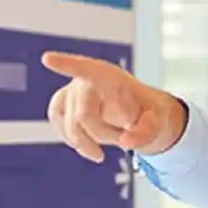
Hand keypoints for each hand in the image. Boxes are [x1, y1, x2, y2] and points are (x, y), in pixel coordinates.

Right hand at [42, 52, 186, 162]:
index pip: (86, 68)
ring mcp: (71, 92)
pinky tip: (91, 148)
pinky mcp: (63, 106)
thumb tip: (126, 143)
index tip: (47, 59)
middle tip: (124, 139)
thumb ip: (148, 130)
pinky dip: (76, 142)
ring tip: (113, 140)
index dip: (67, 64)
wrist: (139, 115)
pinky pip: (61, 125)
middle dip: (104, 135)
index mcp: (110, 76)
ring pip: (70, 125)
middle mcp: (86, 80)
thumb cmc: (149, 111)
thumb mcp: (159, 120)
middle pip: (83, 115)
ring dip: (90, 141)